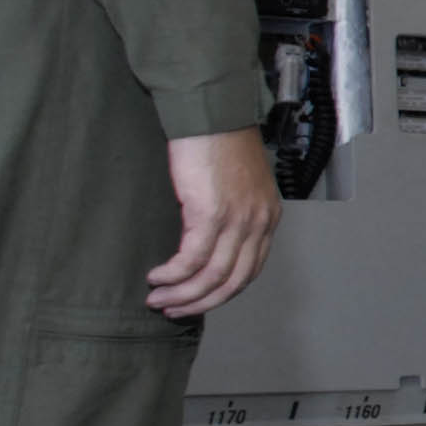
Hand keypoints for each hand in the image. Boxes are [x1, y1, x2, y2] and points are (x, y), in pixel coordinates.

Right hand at [150, 128, 281, 315]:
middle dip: (200, 302)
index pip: (250, 271)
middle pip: (233, 281)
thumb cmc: (220, 146)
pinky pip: (192, 258)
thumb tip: (208, 246)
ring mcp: (237, 219)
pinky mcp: (211, 212)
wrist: (212, 116)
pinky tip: (156, 276)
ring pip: (211, 275)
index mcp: (268, 218)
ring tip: (157, 298)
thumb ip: (233, 217)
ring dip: (182, 294)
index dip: (222, 293)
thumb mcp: (238, 188)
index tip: (196, 301)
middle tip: (172, 309)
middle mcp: (259, 222)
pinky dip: (173, 274)